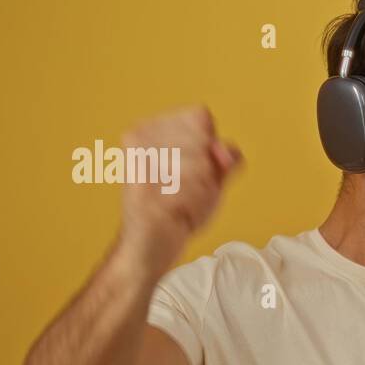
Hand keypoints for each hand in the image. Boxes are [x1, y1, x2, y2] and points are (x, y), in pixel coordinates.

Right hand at [117, 105, 242, 276]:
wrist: (148, 247)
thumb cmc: (178, 209)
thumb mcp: (210, 178)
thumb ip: (225, 158)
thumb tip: (222, 150)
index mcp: (148, 128)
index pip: (201, 117)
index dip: (209, 147)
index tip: (189, 168)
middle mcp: (138, 138)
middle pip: (204, 140)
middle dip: (206, 171)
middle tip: (184, 190)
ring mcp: (139, 162)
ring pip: (202, 164)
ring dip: (201, 190)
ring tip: (178, 201)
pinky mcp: (143, 186)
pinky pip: (193, 187)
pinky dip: (195, 203)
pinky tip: (176, 211)